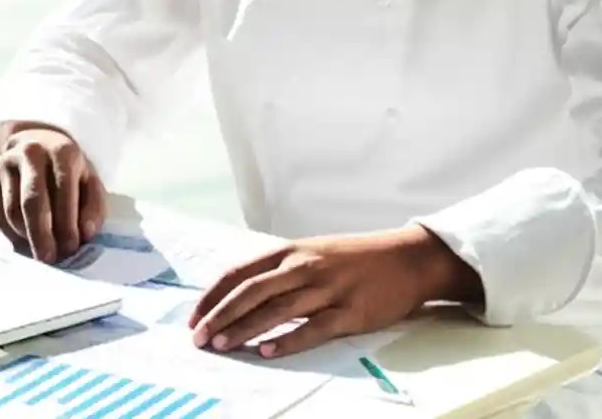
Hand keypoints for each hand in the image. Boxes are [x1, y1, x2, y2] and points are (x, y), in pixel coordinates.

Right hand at [0, 125, 105, 263]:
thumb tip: (85, 233)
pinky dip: (11, 234)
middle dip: (41, 235)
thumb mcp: (90, 184)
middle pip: (32, 201)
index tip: (70, 249)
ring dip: (27, 237)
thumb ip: (93, 209)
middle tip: (48, 259)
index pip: (62, 190)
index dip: (66, 223)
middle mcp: (31, 152)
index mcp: (62, 151)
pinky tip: (25, 240)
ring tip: (41, 249)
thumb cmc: (69, 174)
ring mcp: (5, 163)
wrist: (37, 145)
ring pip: (12, 211)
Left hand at [188, 227, 481, 358]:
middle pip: (251, 291)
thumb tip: (237, 294)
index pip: (239, 272)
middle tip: (199, 338)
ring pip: (277, 310)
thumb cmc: (354, 257)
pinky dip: (288, 341)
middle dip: (220, 315)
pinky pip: (313, 329)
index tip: (194, 317)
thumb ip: (278, 270)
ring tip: (222, 345)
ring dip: (245, 329)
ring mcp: (328, 289)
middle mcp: (305, 266)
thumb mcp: (311, 252)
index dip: (213, 295)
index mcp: (290, 250)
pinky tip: (267, 351)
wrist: (407, 258)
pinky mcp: (350, 312)